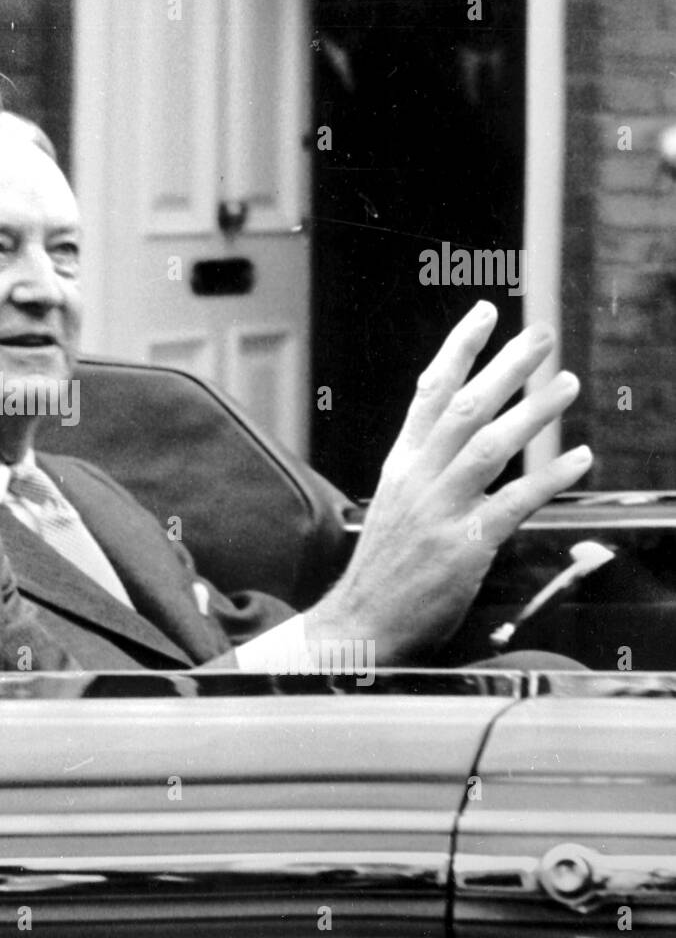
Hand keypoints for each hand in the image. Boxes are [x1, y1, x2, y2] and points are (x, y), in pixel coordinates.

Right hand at [305, 301, 591, 663]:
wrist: (358, 624)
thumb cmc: (385, 568)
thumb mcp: (396, 505)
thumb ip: (428, 470)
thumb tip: (467, 437)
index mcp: (400, 465)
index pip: (428, 394)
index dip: (457, 350)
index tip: (483, 313)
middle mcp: (417, 479)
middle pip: (464, 408)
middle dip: (505, 366)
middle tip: (540, 335)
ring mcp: (438, 511)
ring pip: (487, 446)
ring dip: (532, 412)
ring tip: (566, 383)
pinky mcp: (462, 547)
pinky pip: (512, 503)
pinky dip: (548, 479)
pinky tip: (578, 458)